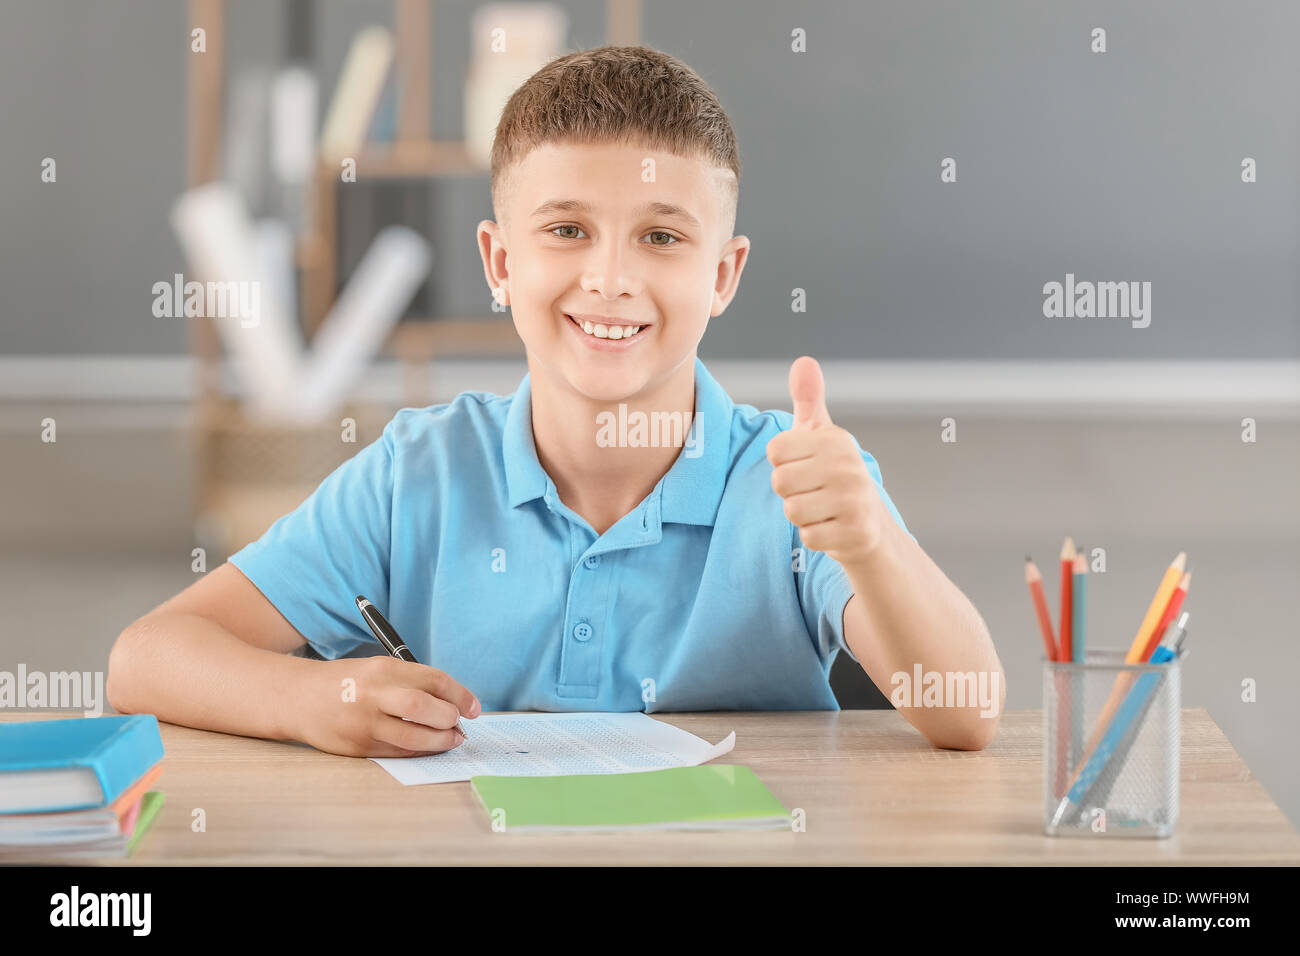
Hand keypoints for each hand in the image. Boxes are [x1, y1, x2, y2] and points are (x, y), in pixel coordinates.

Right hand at [290, 655, 479, 757]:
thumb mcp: (379, 668)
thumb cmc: (348, 682)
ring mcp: (364, 723)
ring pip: (414, 737)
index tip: (474, 707)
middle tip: (459, 723)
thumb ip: (413, 682)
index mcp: (384, 669)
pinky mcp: (358, 747)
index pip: (434, 680)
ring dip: (440, 741)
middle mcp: (374, 694)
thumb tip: (453, 703)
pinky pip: (399, 752)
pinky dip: (420, 750)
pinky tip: (428, 746)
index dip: (460, 695)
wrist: (298, 698)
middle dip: (450, 718)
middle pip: (425, 707)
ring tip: (451, 739)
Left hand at [766, 356, 884, 567]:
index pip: (775, 451)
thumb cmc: (834, 476)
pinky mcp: (856, 532)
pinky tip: (834, 528)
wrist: (871, 526)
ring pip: (792, 511)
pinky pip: (808, 537)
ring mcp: (855, 499)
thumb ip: (808, 401)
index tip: (805, 468)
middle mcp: (848, 465)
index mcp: (835, 439)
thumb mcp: (821, 436)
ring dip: (802, 517)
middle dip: (791, 493)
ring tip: (823, 510)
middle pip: (779, 482)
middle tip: (815, 493)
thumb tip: (804, 361)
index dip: (783, 464)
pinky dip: (816, 537)